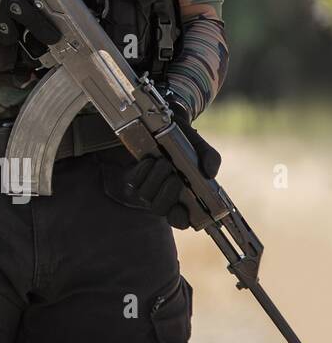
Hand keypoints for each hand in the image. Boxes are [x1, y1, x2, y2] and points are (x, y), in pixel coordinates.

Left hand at [125, 96, 220, 228]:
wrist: (162, 123)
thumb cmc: (184, 140)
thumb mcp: (199, 146)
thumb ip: (209, 157)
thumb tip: (210, 173)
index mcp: (182, 196)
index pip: (179, 219)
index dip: (180, 219)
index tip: (184, 210)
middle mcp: (161, 195)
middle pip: (159, 209)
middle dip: (167, 195)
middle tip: (175, 177)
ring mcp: (145, 186)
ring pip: (146, 195)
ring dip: (155, 180)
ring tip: (164, 162)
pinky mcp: (131, 176)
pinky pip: (133, 182)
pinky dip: (142, 172)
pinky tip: (150, 160)